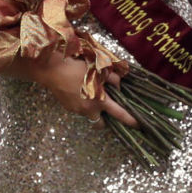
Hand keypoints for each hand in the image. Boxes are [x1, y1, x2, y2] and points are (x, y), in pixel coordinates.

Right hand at [17, 44, 137, 126]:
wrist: (52, 70)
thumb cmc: (77, 67)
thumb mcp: (100, 69)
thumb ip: (113, 79)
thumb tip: (119, 85)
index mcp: (100, 101)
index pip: (120, 114)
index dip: (131, 121)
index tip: (139, 126)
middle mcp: (89, 109)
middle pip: (101, 124)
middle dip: (107, 121)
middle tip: (109, 114)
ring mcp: (76, 110)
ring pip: (89, 116)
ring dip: (94, 111)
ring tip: (94, 100)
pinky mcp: (67, 107)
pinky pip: (80, 110)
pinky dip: (84, 104)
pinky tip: (81, 92)